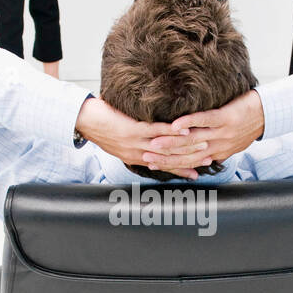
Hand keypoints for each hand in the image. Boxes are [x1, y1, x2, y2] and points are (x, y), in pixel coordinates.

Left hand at [76, 97, 210, 179]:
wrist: (83, 121)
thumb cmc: (102, 127)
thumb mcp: (120, 142)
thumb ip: (136, 143)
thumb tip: (149, 141)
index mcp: (135, 158)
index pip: (164, 166)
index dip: (182, 169)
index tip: (198, 171)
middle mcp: (138, 154)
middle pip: (169, 160)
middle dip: (190, 160)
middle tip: (209, 159)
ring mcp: (135, 142)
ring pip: (166, 147)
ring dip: (186, 146)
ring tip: (204, 144)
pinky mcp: (132, 130)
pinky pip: (156, 131)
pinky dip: (172, 130)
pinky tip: (186, 127)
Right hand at [140, 89, 265, 169]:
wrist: (269, 114)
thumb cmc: (248, 126)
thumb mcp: (232, 144)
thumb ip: (215, 150)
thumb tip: (201, 156)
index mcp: (217, 153)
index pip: (189, 162)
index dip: (169, 164)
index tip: (150, 163)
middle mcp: (218, 146)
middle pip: (187, 155)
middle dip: (164, 156)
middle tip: (144, 155)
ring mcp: (222, 133)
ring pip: (193, 141)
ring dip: (171, 142)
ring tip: (153, 142)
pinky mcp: (227, 118)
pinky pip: (205, 121)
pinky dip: (189, 123)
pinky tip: (175, 125)